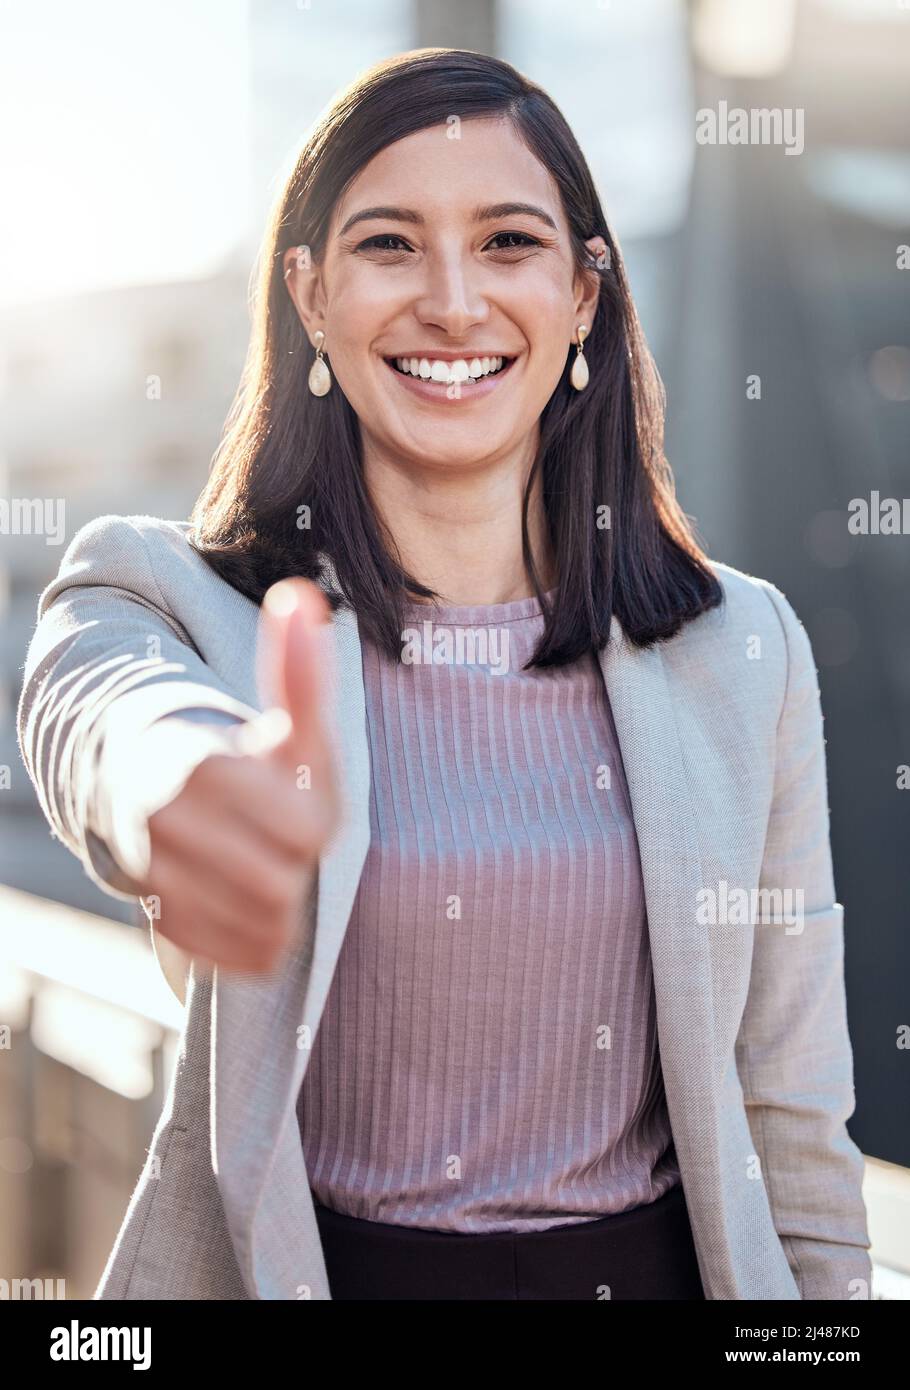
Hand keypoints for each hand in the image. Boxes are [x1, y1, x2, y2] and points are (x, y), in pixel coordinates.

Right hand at [139, 579, 339, 975]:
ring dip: (281, 907)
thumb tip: (303, 596)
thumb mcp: (277, 717)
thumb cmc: (238, 758)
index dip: (311, 823)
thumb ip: (298, 671)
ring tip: (265, 867)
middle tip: (278, 841)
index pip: (306, 834)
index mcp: (202, 768)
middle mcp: (164, 825)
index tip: (289, 801)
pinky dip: (257, 940)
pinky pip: (240, 960)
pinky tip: (246, 901)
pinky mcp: (162, 925)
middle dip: (294, 867)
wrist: (152, 794)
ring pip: (265, 932)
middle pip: (282, 888)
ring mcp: (155, 880)